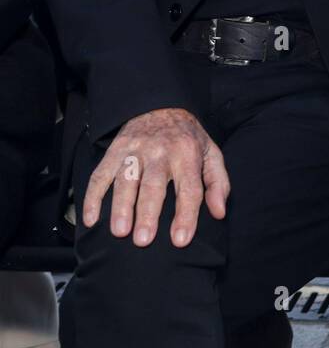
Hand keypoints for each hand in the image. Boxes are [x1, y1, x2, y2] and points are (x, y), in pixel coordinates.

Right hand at [81, 107, 230, 247]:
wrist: (161, 106)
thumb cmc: (188, 139)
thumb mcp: (211, 154)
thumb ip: (217, 183)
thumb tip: (218, 212)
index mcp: (187, 154)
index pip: (189, 189)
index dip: (186, 216)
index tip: (180, 241)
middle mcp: (160, 152)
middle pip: (153, 185)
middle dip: (148, 214)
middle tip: (143, 241)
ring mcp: (134, 150)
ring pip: (125, 180)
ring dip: (121, 206)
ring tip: (119, 231)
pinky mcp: (114, 150)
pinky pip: (100, 174)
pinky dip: (93, 197)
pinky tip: (90, 219)